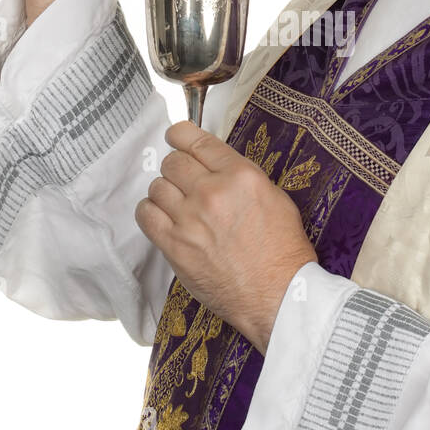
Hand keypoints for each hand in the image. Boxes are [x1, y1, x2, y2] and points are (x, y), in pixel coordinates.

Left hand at [135, 122, 318, 353]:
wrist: (278, 295)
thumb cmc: (283, 251)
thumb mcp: (276, 198)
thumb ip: (242, 177)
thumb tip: (216, 167)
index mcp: (241, 176)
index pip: (198, 141)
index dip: (180, 135)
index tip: (175, 136)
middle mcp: (212, 192)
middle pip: (173, 162)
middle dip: (177, 168)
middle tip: (183, 180)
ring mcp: (190, 219)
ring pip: (157, 186)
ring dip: (165, 191)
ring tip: (176, 203)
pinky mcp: (174, 246)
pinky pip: (145, 214)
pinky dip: (150, 211)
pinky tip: (161, 217)